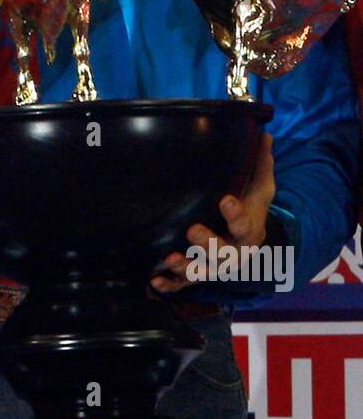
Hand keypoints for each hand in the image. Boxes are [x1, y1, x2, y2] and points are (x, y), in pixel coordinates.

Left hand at [151, 131, 275, 293]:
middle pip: (221, 253)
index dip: (236, 214)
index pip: (244, 224)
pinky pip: (183, 285)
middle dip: (207, 243)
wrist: (248, 243)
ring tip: (170, 259)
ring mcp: (214, 266)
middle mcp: (232, 253)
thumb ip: (261, 163)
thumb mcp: (260, 188)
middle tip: (192, 230)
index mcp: (248, 231)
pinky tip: (155, 282)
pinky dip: (170, 285)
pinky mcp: (197, 274)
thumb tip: (263, 132)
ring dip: (186, 267)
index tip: (226, 200)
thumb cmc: (251, 209)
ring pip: (202, 272)